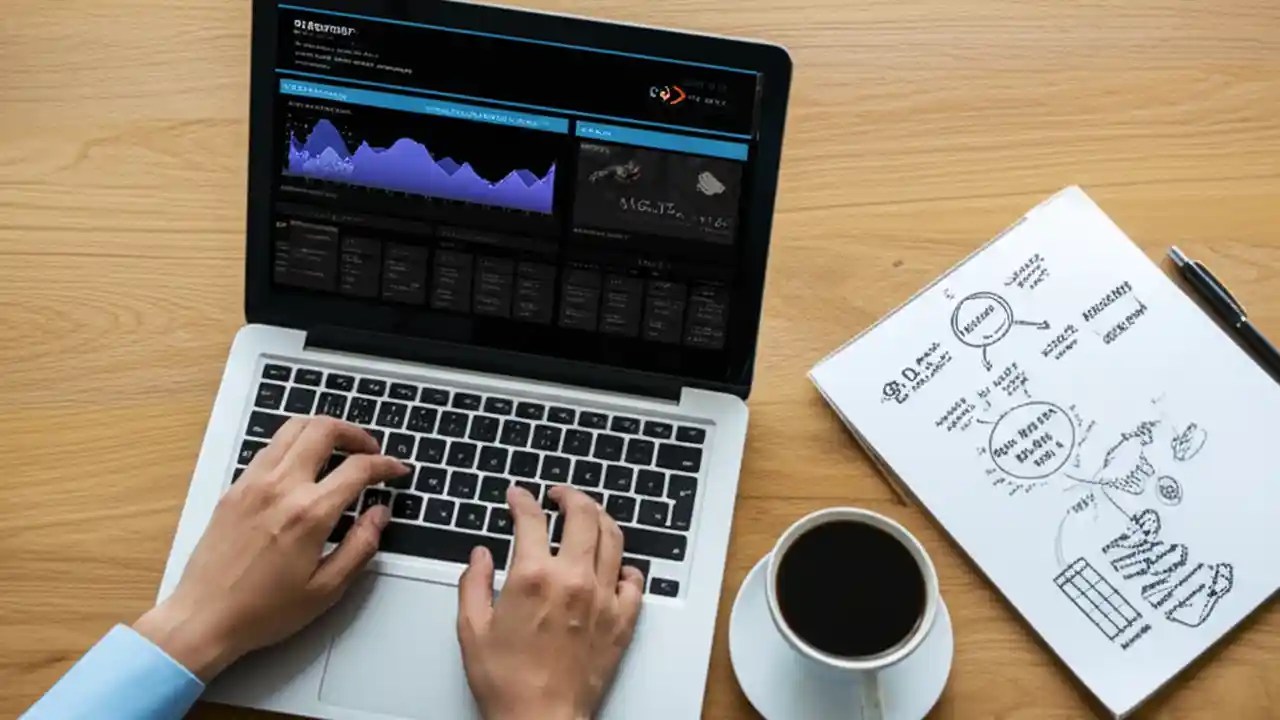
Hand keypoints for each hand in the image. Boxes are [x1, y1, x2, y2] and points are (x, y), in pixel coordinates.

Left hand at [133, 417, 407, 679]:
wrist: (203, 618)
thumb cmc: (265, 611)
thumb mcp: (326, 590)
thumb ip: (360, 546)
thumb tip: (379, 513)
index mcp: (309, 513)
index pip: (358, 468)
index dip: (385, 464)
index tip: (397, 470)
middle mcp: (281, 487)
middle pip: (323, 429)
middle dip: (355, 433)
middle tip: (370, 451)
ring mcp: (253, 482)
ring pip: (293, 428)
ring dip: (322, 431)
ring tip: (338, 449)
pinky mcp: (234, 488)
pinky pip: (270, 448)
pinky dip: (294, 444)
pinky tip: (303, 467)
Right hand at [458, 486, 644, 719]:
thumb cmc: (507, 682)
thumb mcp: (471, 629)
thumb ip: (473, 583)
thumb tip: (479, 555)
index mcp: (533, 577)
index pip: (531, 519)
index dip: (522, 500)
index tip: (517, 496)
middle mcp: (573, 580)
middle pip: (583, 515)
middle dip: (569, 495)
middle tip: (558, 494)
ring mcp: (603, 598)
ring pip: (613, 538)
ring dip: (599, 518)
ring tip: (588, 514)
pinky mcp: (622, 620)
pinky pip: (635, 580)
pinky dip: (626, 565)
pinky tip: (615, 564)